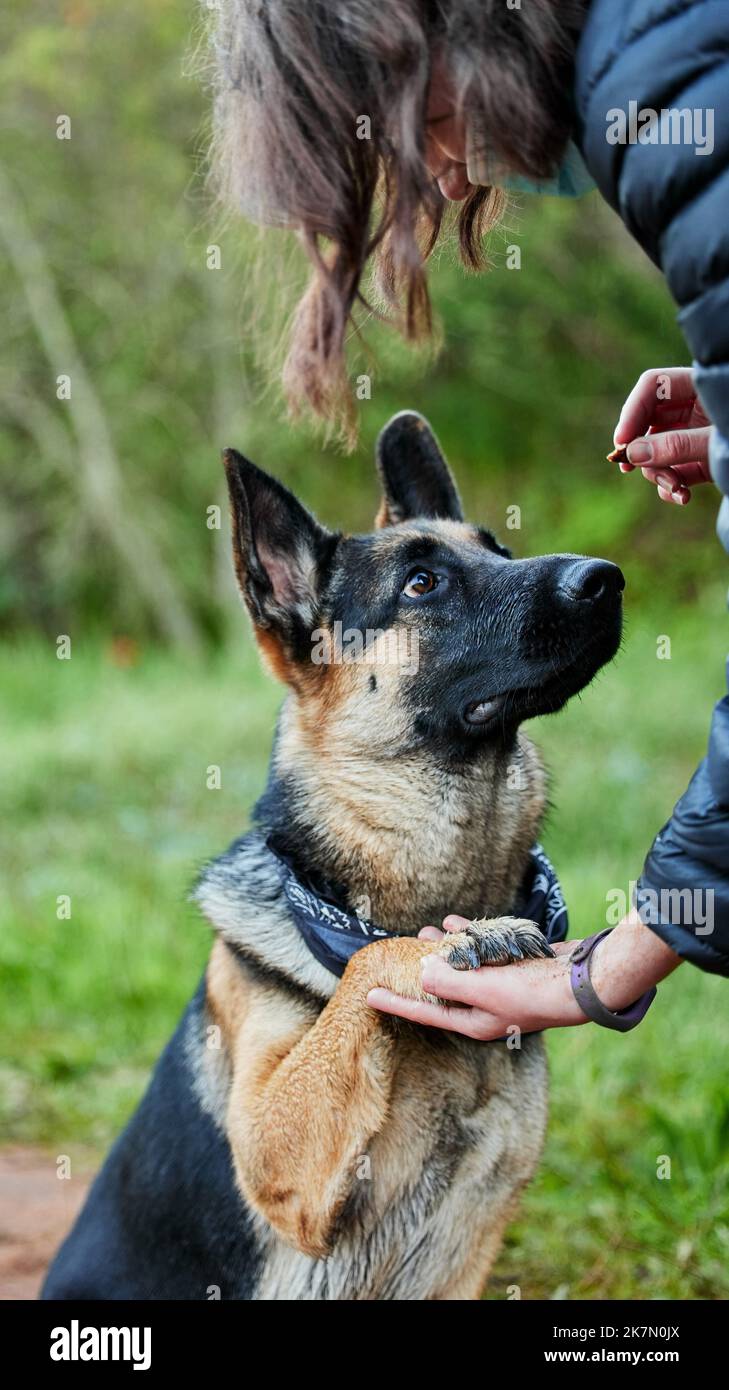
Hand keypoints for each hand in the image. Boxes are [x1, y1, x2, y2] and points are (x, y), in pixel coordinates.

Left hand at [367, 916, 583, 1039]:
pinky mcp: (511, 966)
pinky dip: (467, 937)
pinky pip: (481, 951)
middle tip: (394, 957)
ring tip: (422, 933)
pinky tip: (454, 923)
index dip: (395, 1002)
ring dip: (441, 950)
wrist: (578, 982)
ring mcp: (498, 986)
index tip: (368, 995)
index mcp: (473, 1020)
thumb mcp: (483, 989)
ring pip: (460, 966)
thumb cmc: (530, 992)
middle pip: (441, 989)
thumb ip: (448, 982)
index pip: (424, 1012)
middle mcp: (483, 1006)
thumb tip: (421, 975)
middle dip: (418, 972)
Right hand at [612, 367, 712, 504]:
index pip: (654, 385)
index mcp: (701, 388)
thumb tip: (632, 454)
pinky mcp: (701, 463)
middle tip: (626, 468)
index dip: (632, 411)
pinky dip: (672, 488)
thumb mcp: (715, 439)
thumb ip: (677, 445)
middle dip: (639, 449)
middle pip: (649, 422)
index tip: (621, 442)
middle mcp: (695, 409)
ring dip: (659, 475)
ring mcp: (695, 436)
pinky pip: (673, 473)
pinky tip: (682, 497)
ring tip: (676, 489)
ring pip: (657, 452)